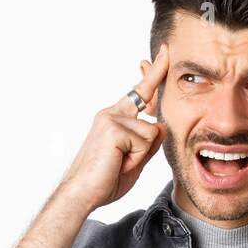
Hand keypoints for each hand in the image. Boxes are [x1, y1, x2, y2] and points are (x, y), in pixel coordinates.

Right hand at [60, 43, 169, 211]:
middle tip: (122, 160)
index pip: (140, 92)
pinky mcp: (112, 128)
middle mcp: (111, 113)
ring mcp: (111, 118)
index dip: (154, 73)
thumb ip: (148, 142)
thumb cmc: (104, 181)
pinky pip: (145, 141)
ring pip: (151, 132)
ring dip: (140, 155)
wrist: (81, 194)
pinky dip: (136, 158)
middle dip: (145, 133)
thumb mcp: (134, 160)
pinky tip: (119, 163)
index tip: (165, 53)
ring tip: (120, 164)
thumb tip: (163, 125)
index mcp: (114, 118)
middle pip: (149, 108)